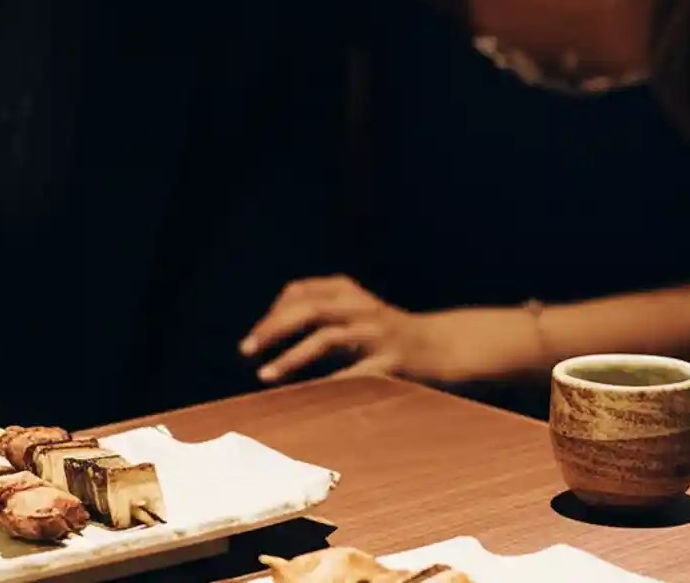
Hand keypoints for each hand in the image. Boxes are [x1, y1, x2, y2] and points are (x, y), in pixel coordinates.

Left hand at [239, 276, 539, 384]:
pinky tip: (308, 398)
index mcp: (350, 292)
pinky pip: (353, 373)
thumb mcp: (354, 314)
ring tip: (265, 375)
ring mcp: (377, 332)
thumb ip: (321, 315)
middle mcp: (361, 306)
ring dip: (291, 357)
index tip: (257, 336)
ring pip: (325, 337)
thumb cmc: (389, 334)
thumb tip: (269, 327)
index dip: (274, 312)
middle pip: (306, 309)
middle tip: (246, 349)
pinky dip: (328, 384)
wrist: (444, 346)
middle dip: (272, 328)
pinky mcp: (391, 359)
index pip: (301, 291)